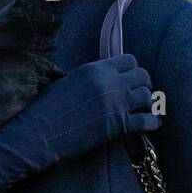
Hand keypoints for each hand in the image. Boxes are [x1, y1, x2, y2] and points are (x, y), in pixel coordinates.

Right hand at [0, 54, 159, 192]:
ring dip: (147, 102)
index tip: (129, 77)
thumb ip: (88, 77)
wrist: (39, 133)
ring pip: (147, 95)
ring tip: (143, 108)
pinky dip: (152, 123)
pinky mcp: (119, 126)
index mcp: (95, 69)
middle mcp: (110, 83)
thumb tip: (98, 77)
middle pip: (143, 75)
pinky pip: (147, 121)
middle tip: (139, 92)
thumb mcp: (66, 81)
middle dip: (143, 83)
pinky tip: (152, 124)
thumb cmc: (46, 107)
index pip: (129, 59)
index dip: (131, 69)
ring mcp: (116, 104)